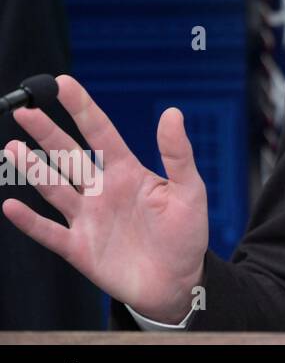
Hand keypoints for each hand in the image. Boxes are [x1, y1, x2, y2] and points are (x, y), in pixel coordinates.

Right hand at [2, 74, 208, 323]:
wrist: (178, 280)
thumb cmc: (187, 233)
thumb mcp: (189, 189)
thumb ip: (178, 154)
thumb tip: (172, 112)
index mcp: (128, 172)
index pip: (101, 132)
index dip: (82, 107)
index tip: (63, 82)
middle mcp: (102, 190)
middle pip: (69, 155)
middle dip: (46, 132)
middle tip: (24, 109)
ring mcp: (88, 218)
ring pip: (54, 188)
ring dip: (33, 169)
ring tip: (13, 147)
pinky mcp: (79, 248)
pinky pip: (48, 232)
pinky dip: (29, 221)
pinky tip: (10, 205)